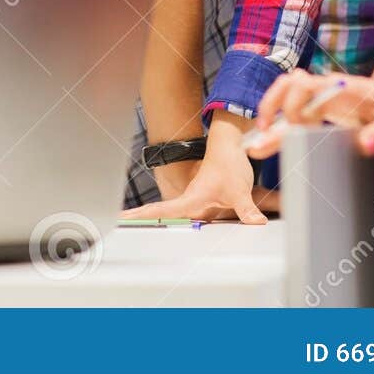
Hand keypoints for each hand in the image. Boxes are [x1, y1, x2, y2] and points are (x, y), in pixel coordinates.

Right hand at [123, 118, 268, 223]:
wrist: (230, 147)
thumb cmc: (227, 164)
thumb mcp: (239, 190)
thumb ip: (247, 210)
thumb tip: (255, 224)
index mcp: (192, 199)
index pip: (162, 211)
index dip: (142, 216)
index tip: (121, 218)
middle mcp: (190, 202)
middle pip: (160, 215)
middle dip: (139, 220)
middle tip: (118, 225)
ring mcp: (195, 203)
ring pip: (172, 216)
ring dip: (152, 219)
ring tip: (129, 225)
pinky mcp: (203, 204)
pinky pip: (188, 216)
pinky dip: (172, 218)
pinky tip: (159, 222)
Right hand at [250, 73, 373, 157]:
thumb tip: (363, 145)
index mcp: (339, 88)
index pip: (303, 86)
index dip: (294, 106)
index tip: (296, 128)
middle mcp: (326, 89)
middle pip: (286, 87)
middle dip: (270, 108)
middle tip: (261, 137)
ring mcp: (322, 97)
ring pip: (286, 96)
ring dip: (271, 116)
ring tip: (258, 144)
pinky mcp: (322, 108)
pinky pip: (295, 109)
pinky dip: (280, 123)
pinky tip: (271, 139)